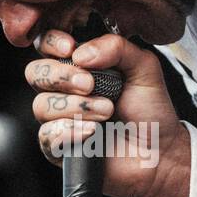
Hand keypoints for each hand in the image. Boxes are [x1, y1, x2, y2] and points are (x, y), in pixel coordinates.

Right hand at [25, 30, 189, 196]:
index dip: (51, 43)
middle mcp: (65, 92)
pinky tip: (92, 131)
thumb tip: (81, 53)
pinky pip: (47, 136)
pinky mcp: (61, 149)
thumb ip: (116, 47)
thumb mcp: (143, 68)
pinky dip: (69, 131)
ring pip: (41, 106)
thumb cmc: (151, 113)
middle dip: (61, 76)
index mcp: (81, 67)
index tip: (69, 48)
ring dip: (75, 107)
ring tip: (106, 112)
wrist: (160, 153)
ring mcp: (60, 120)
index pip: (47, 46)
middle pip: (35, 73)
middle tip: (90, 85)